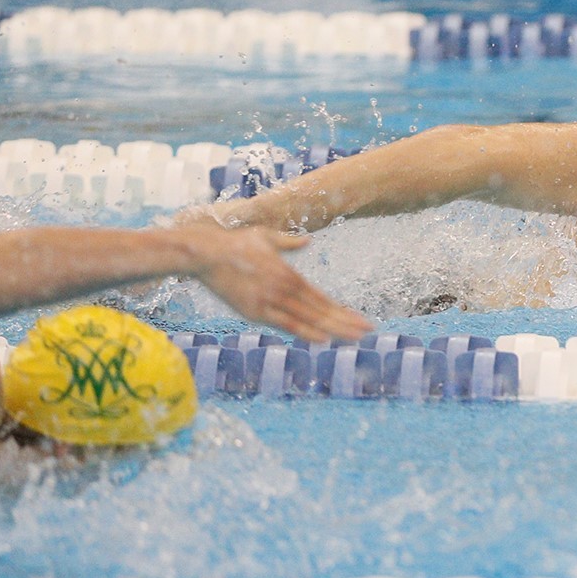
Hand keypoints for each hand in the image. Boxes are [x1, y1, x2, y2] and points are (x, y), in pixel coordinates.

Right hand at [181, 226, 370, 342]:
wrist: (206, 253)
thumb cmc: (235, 244)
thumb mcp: (266, 237)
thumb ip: (288, 242)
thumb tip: (308, 241)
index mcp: (289, 274)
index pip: (323, 298)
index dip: (343, 311)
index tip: (361, 319)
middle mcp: (285, 289)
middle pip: (321, 311)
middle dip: (347, 323)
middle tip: (370, 332)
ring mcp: (270, 302)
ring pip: (308, 320)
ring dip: (333, 330)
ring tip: (355, 338)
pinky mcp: (254, 311)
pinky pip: (285, 324)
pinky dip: (305, 332)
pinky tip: (322, 340)